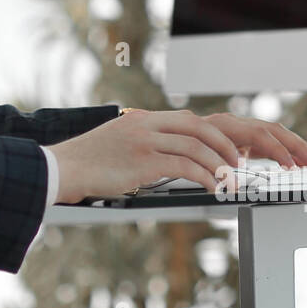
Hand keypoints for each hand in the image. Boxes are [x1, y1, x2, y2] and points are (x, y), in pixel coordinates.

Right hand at [49, 108, 306, 202]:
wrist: (65, 167)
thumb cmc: (91, 162)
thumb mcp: (121, 142)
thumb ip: (148, 142)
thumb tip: (173, 156)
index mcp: (145, 119)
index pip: (190, 120)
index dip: (216, 134)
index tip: (231, 150)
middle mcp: (148, 124)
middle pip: (200, 126)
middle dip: (227, 144)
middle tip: (241, 163)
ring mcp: (146, 140)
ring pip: (197, 146)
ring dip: (220, 164)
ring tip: (232, 179)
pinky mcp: (143, 161)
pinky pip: (185, 166)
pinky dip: (205, 177)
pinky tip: (214, 188)